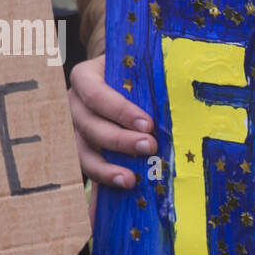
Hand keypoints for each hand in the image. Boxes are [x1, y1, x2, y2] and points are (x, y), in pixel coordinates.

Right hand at [68, 55, 157, 188]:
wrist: (123, 84)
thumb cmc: (134, 75)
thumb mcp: (139, 70)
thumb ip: (150, 78)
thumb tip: (180, 85)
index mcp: (84, 78)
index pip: (96, 94)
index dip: (120, 111)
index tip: (148, 124)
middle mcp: (74, 105)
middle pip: (90, 126)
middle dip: (120, 140)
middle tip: (149, 147)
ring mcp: (75, 130)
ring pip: (84, 152)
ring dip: (106, 168)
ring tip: (131, 180)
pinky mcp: (81, 151)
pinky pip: (88, 168)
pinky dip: (105, 178)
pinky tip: (123, 185)